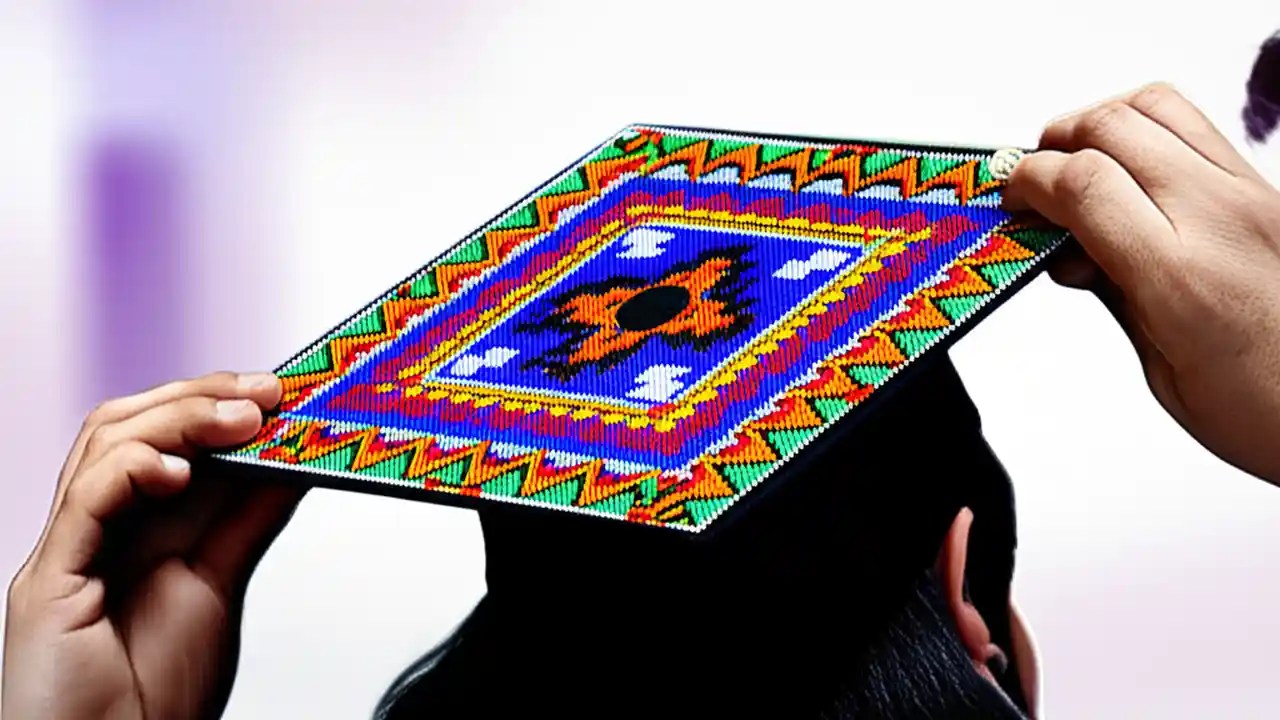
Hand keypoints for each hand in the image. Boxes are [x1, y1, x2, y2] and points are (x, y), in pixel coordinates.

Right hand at [3, 372, 304, 718]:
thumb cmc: (152, 700)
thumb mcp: (217, 587)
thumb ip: (245, 522)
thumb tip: (292, 463)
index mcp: (133, 529)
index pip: (167, 438)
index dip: (220, 405)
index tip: (285, 391)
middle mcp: (95, 530)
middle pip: (129, 426)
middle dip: (202, 397)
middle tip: (270, 392)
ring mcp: (69, 553)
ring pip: (103, 446)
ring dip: (179, 419)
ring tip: (243, 419)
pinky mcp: (48, 585)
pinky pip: (84, 502)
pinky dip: (131, 469)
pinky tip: (179, 469)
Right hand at [1005, 83, 1279, 483]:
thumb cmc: (1270, 408)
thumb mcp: (1163, 371)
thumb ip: (1112, 295)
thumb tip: (1069, 252)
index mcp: (1179, 276)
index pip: (1083, 183)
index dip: (1029, 180)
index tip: (1010, 198)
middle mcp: (1220, 218)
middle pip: (1113, 126)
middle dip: (1056, 143)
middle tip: (1035, 181)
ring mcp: (1252, 195)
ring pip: (1158, 106)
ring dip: (1103, 124)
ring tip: (1081, 165)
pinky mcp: (1269, 192)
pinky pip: (1198, 130)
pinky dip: (1148, 134)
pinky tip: (1133, 178)